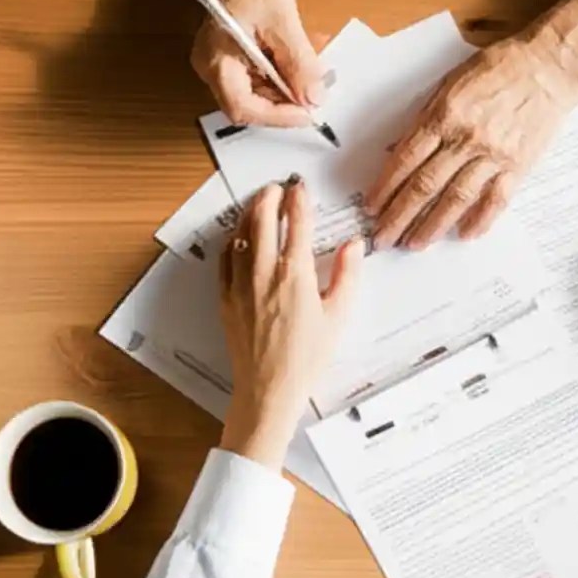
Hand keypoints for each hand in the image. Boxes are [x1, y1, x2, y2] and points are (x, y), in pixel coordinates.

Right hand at [191, 0, 323, 126]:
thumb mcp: (283, 24)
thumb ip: (299, 63)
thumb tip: (315, 98)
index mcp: (216, 61)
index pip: (243, 107)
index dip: (277, 116)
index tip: (307, 113)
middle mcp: (212, 70)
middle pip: (250, 106)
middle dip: (286, 103)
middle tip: (315, 94)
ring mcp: (221, 66)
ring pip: (258, 95)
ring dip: (288, 89)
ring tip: (314, 72)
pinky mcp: (233, 61)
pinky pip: (258, 80)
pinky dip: (282, 76)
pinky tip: (302, 62)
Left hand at [217, 177, 364, 468]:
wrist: (269, 389)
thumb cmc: (306, 358)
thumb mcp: (338, 316)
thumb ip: (347, 275)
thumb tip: (353, 246)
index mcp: (295, 275)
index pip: (297, 223)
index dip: (299, 200)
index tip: (300, 189)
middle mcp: (264, 274)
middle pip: (262, 220)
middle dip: (270, 198)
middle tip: (276, 188)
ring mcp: (241, 285)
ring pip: (240, 235)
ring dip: (249, 214)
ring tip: (258, 203)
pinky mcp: (226, 298)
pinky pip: (225, 259)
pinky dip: (231, 241)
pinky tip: (237, 237)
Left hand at [365, 37, 577, 249]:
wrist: (550, 66)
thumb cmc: (499, 67)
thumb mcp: (451, 81)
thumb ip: (426, 116)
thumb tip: (399, 148)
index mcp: (444, 115)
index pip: (405, 160)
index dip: (385, 188)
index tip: (371, 207)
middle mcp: (466, 139)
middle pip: (424, 186)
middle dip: (399, 216)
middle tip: (383, 239)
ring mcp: (493, 156)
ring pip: (455, 199)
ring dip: (431, 225)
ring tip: (414, 244)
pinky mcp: (518, 166)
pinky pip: (495, 201)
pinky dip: (479, 221)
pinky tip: (463, 235)